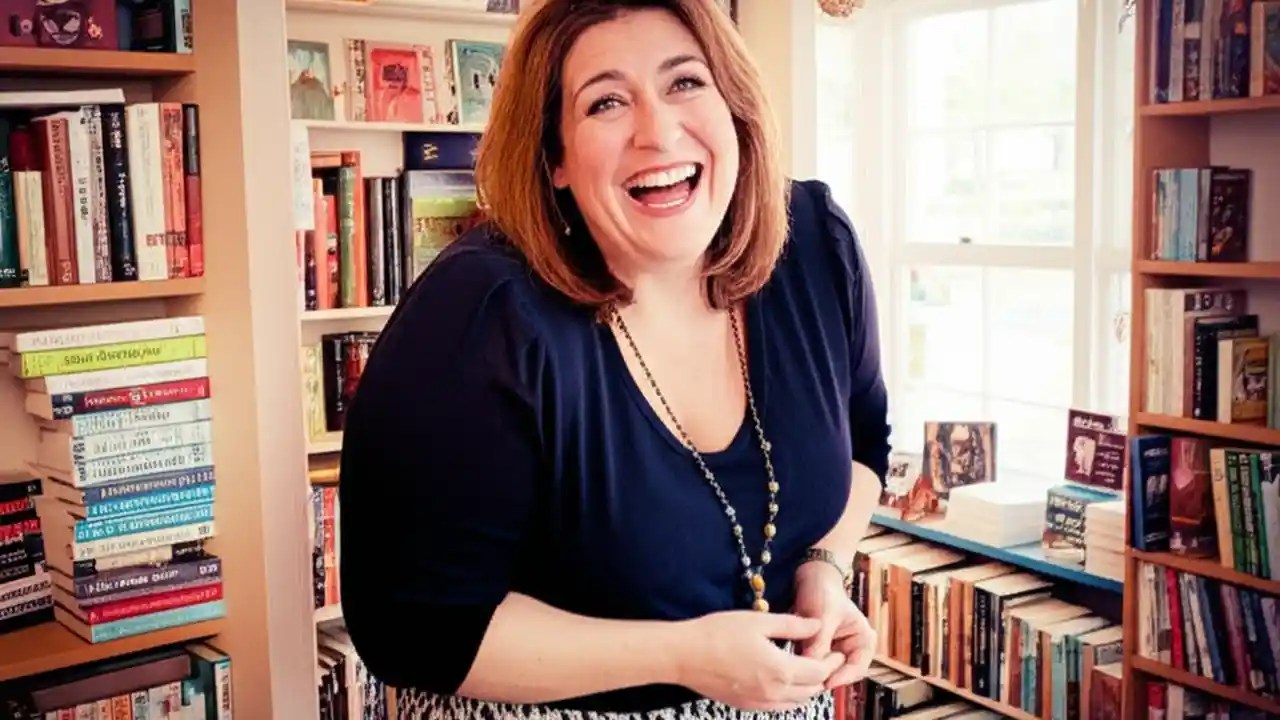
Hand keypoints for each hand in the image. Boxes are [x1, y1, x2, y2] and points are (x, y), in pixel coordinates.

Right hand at [675, 610, 845, 711]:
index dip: (831, 661)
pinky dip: (789, 696)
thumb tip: (818, 625)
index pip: (819, 672)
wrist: (684, 655)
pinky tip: (783, 680)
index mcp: (781, 670)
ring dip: (807, 688)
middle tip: (825, 658)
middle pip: (811, 691)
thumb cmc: (719, 633)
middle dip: (823, 675)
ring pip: (796, 702)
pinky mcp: (746, 705)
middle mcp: (774, 692)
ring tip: (807, 669)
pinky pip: (778, 707)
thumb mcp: (759, 621)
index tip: (835, 650)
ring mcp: (759, 702)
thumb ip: (792, 625)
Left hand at [792, 561, 875, 688]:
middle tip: (807, 681)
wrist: (810, 576)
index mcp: (864, 641)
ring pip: (824, 671)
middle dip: (824, 676)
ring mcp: (834, 651)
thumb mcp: (824, 615)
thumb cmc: (824, 590)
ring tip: (797, 673)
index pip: (857, 669)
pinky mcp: (818, 651)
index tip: (825, 682)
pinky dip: (804, 666)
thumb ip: (820, 641)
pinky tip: (791, 666)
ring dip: (812, 672)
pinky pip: (812, 665)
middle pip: (840, 673)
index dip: (842, 678)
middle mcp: (851, 650)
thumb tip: (811, 667)